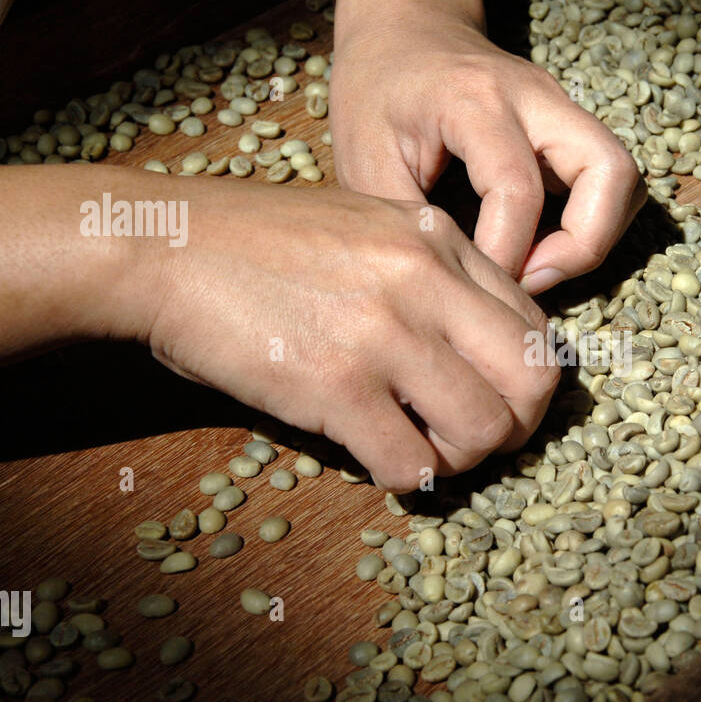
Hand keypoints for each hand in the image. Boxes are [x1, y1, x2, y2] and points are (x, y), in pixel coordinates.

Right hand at [136, 176, 559, 489]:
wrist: (164, 246)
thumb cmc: (258, 244)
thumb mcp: (366, 225)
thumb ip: (432, 273)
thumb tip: (478, 349)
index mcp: (440, 239)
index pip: (536, 327)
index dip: (526, 382)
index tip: (494, 402)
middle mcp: (426, 280)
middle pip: (534, 381)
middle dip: (517, 427)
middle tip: (476, 441)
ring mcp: (384, 332)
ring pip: (485, 429)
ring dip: (463, 459)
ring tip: (424, 452)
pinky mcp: (335, 385)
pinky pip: (413, 463)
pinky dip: (406, 476)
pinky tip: (377, 458)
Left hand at [329, 13, 645, 294]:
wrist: (403, 28)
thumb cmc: (376, 93)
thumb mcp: (364, 161)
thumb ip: (411, 224)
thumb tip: (455, 289)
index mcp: (474, 101)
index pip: (518, 191)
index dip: (505, 256)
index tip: (476, 286)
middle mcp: (534, 97)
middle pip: (610, 171)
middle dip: (582, 246)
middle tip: (530, 280)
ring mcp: (561, 107)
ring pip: (623, 177)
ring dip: (594, 235)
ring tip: (537, 267)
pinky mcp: (569, 125)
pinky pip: (608, 180)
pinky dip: (590, 222)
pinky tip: (539, 245)